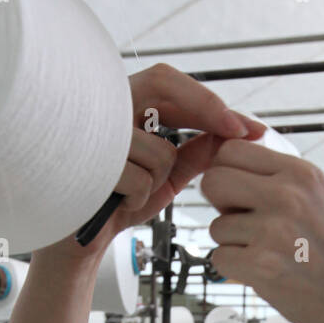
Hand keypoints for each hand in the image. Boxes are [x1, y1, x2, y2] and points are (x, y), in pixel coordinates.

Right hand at [38, 64, 266, 263]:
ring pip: (159, 149)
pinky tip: (118, 202)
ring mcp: (92, 132)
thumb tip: (232, 136)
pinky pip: (139, 179)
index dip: (209, 100)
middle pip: (161, 82)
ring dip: (157, 180)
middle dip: (206, 109)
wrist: (78, 240)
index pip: (169, 82)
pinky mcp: (88, 163)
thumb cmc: (117, 201)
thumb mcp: (165, 175)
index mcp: (123, 105)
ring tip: (133, 192)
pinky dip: (137, 198)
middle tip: (239, 133)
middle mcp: (104, 107)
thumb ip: (194, 154)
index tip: (245, 125)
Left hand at [202, 140, 323, 322]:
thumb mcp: (323, 198)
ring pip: (216, 226)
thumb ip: (283, 178)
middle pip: (213, 181)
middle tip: (242, 220)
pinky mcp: (261, 266)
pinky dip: (235, 269)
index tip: (238, 190)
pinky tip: (262, 272)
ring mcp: (273, 231)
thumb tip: (234, 164)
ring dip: (233, 242)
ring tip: (267, 252)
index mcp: (303, 174)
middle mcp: (288, 197)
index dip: (227, 171)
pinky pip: (220, 258)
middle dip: (219, 203)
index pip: (233, 150)